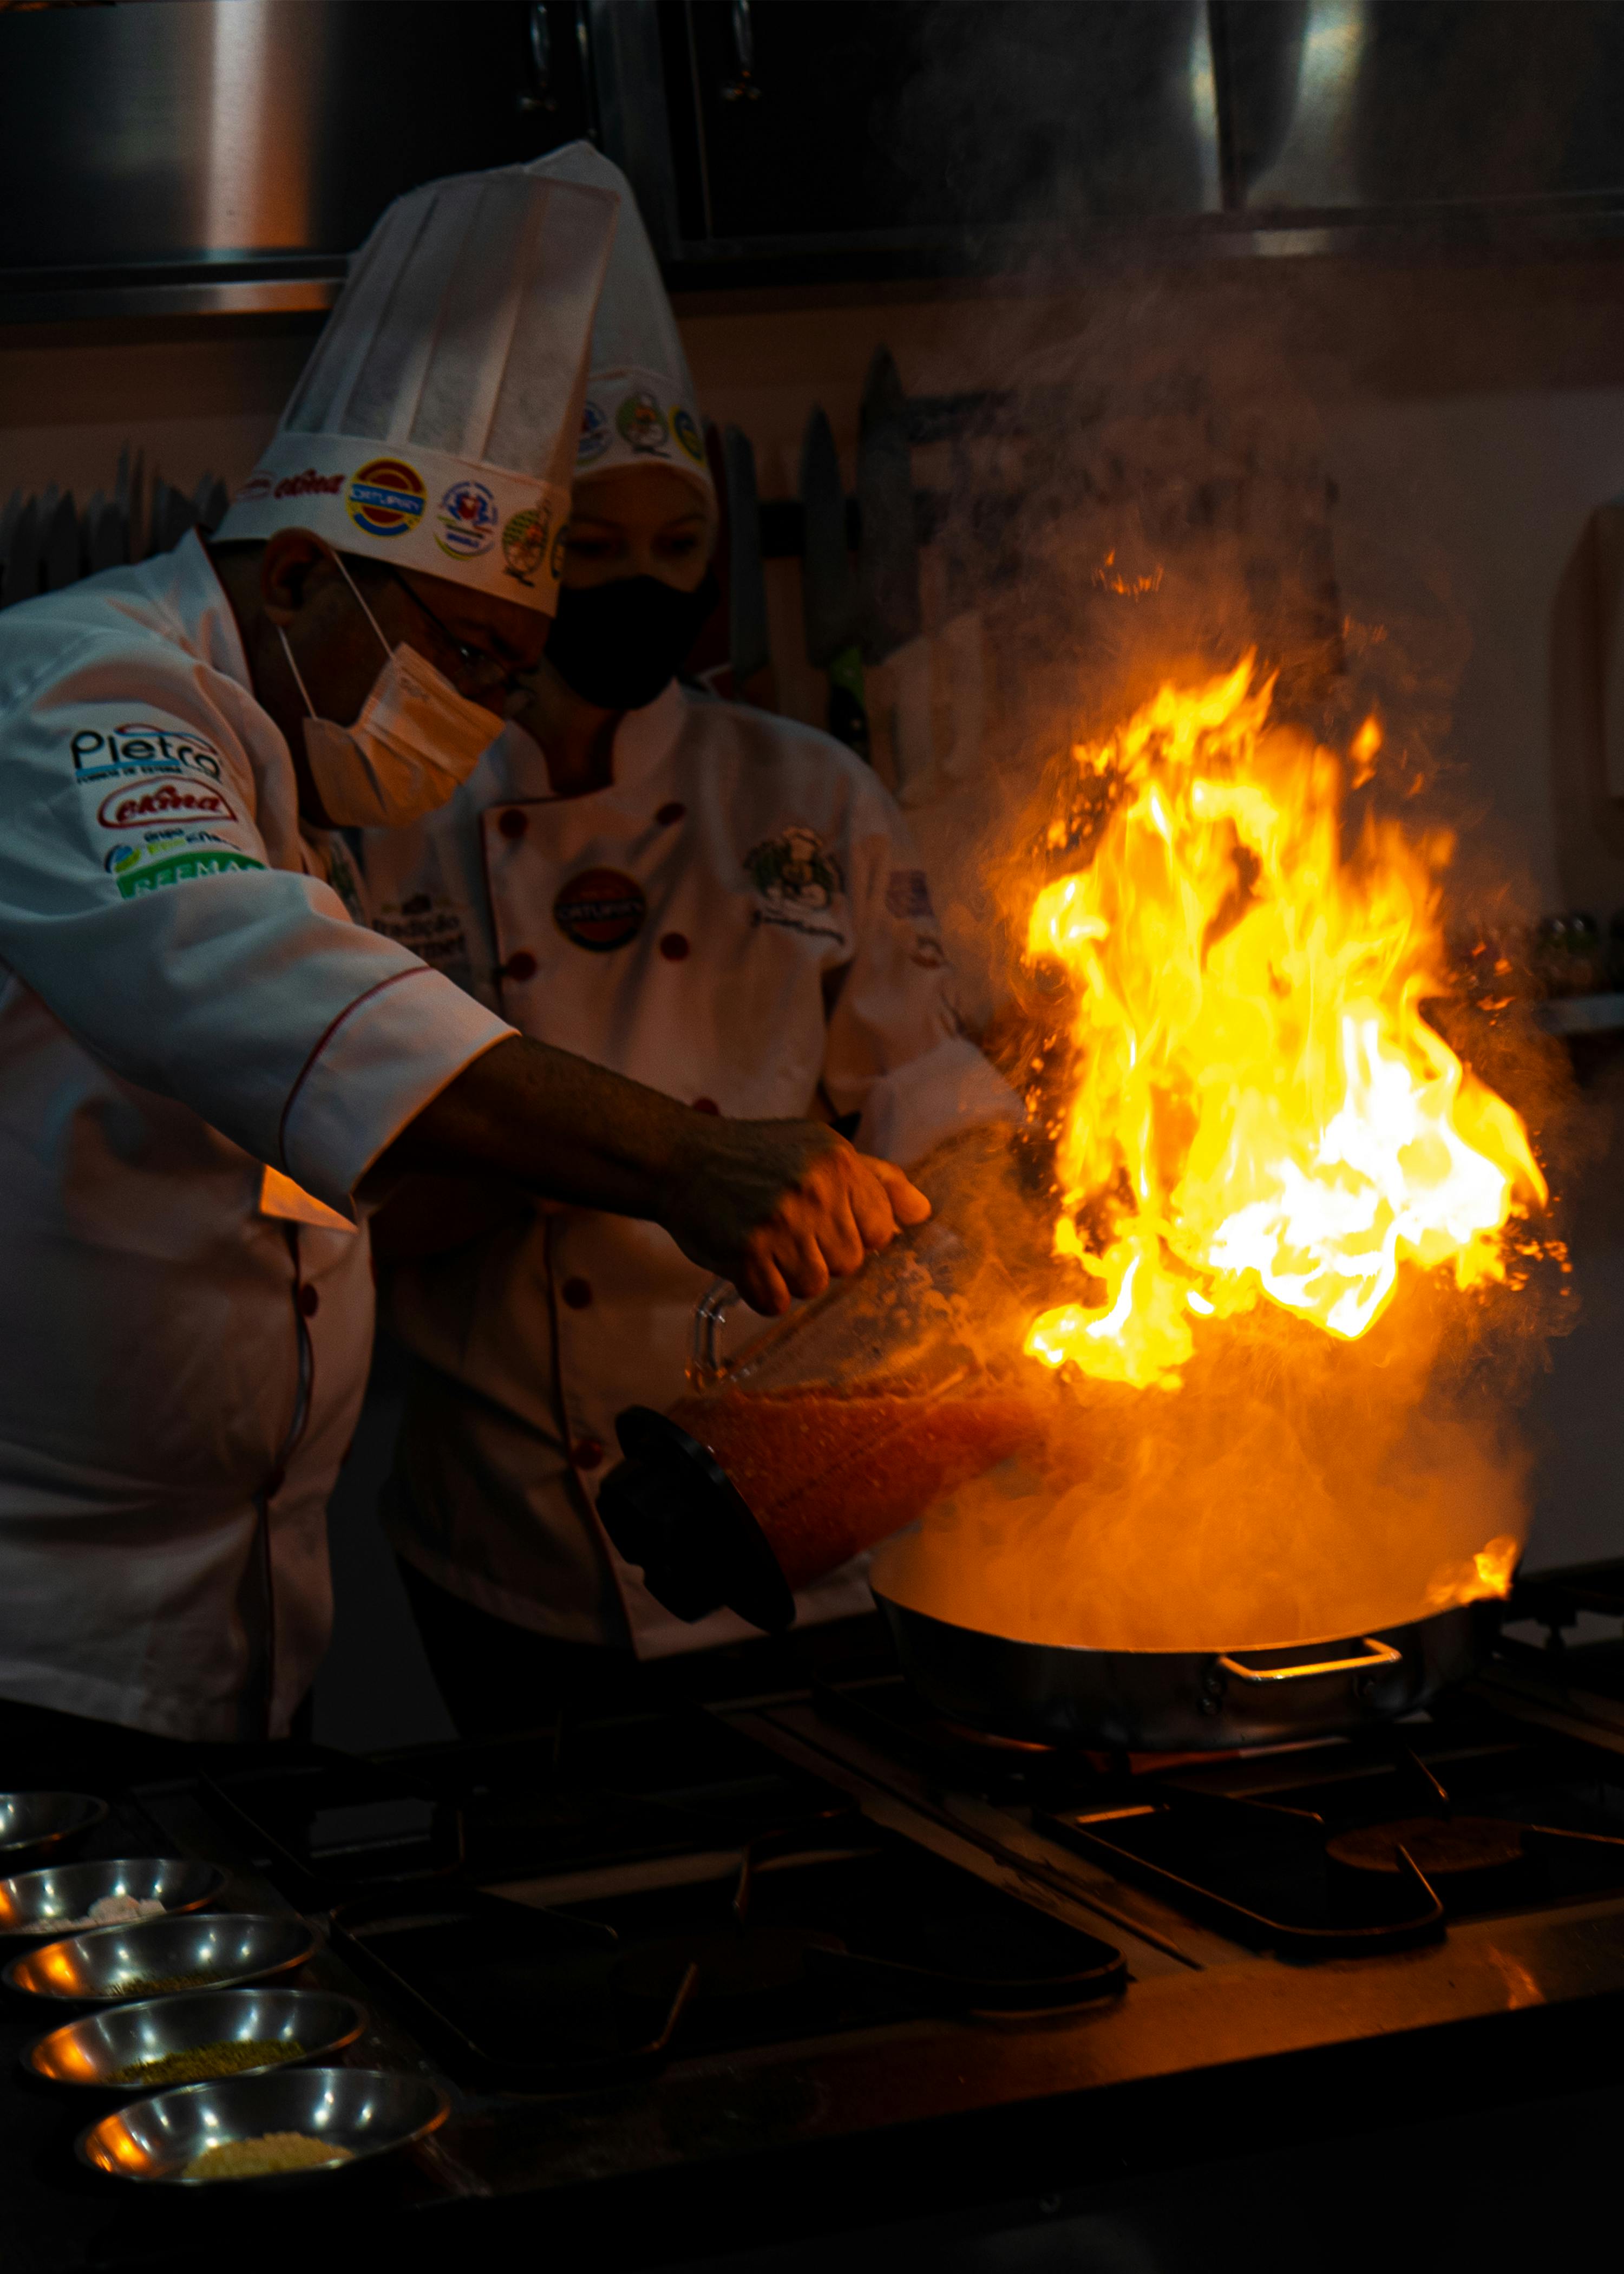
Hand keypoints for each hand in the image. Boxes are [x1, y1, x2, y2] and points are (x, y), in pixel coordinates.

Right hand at [664, 1117, 930, 1313]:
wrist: (682, 1159)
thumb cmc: (757, 1157)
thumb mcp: (821, 1149)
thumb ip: (877, 1180)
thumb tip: (923, 1213)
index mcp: (840, 1164)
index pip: (882, 1231)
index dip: (855, 1235)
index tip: (825, 1223)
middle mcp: (815, 1191)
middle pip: (849, 1264)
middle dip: (821, 1256)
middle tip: (787, 1231)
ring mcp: (780, 1224)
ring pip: (814, 1287)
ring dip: (790, 1276)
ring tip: (767, 1244)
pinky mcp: (746, 1253)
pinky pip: (774, 1303)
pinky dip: (761, 1293)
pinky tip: (748, 1264)